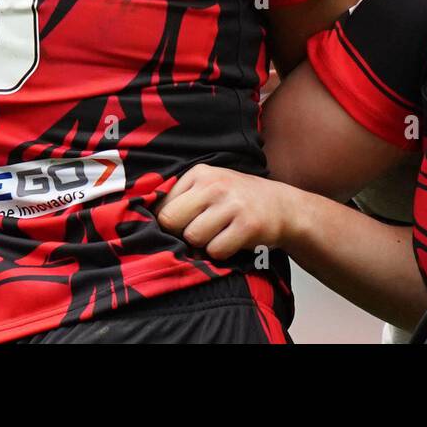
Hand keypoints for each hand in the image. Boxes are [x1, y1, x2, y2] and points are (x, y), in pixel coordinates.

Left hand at [155, 164, 299, 259]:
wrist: (284, 207)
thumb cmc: (238, 200)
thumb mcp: (210, 187)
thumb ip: (182, 198)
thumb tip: (143, 223)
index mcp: (200, 173)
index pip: (162, 206)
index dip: (170, 222)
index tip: (186, 224)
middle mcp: (215, 184)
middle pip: (172, 221)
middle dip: (182, 233)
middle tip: (201, 232)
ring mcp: (232, 204)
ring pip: (193, 237)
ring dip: (203, 244)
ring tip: (220, 234)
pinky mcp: (247, 225)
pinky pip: (216, 250)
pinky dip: (222, 253)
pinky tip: (233, 240)